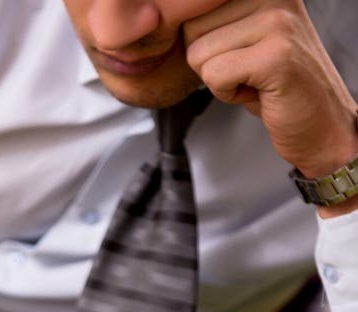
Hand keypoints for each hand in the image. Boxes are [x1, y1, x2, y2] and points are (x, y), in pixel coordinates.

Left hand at [183, 0, 357, 215]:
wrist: (322, 127)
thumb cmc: (276, 89)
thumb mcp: (240, 41)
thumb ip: (211, 22)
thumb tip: (162, 17)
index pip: (191, 8)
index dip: (203, 45)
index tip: (238, 56)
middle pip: (190, 29)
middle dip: (209, 62)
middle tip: (248, 72)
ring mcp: (277, 20)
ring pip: (198, 53)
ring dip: (218, 80)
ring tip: (254, 80)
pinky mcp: (276, 55)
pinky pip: (214, 75)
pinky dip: (227, 94)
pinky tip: (257, 92)